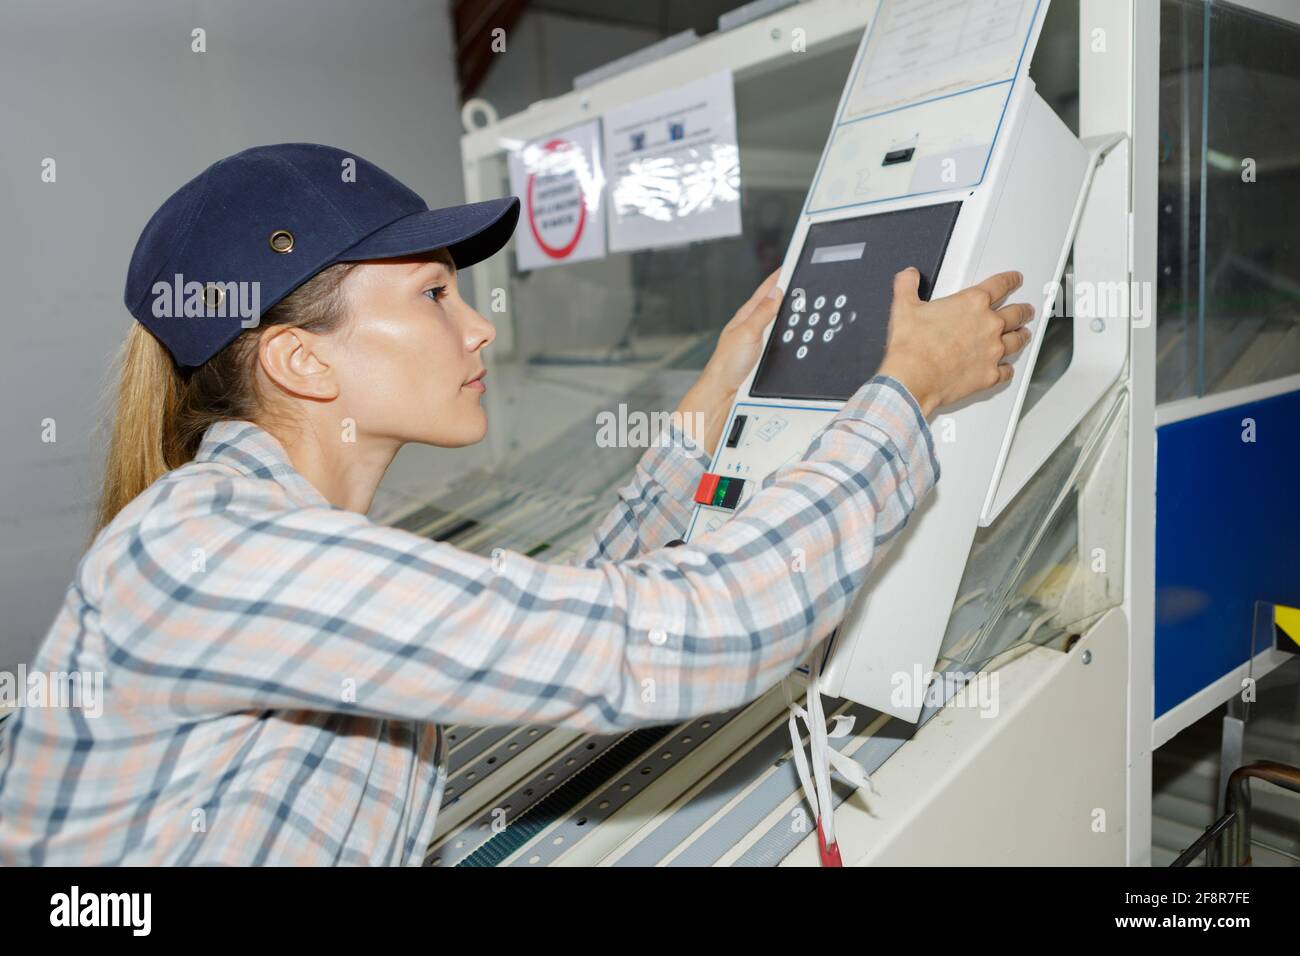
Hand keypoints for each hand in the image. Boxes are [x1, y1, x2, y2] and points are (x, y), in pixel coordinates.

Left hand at [676, 270, 783, 454]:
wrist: (722, 390)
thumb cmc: (728, 364)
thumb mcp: (748, 333)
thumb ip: (762, 313)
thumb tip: (777, 293)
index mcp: (746, 315)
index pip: (766, 290)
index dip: (779, 276)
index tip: (791, 263)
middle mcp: (750, 323)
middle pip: (771, 300)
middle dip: (785, 287)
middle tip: (799, 274)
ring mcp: (754, 336)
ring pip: (773, 315)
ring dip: (784, 305)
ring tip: (798, 294)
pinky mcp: (758, 350)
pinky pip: (774, 330)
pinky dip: (783, 323)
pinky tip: (787, 326)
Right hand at [877, 268, 1032, 417]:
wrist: (913, 378)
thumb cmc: (912, 346)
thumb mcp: (904, 307)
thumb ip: (907, 286)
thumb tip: (908, 276)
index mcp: (972, 303)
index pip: (1000, 285)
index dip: (1010, 280)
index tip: (1015, 279)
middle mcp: (989, 325)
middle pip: (1016, 313)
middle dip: (1023, 310)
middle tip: (1026, 309)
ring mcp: (992, 351)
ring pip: (1017, 340)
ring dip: (1022, 335)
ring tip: (1024, 334)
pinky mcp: (990, 375)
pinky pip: (1007, 370)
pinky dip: (1008, 368)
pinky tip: (1007, 367)